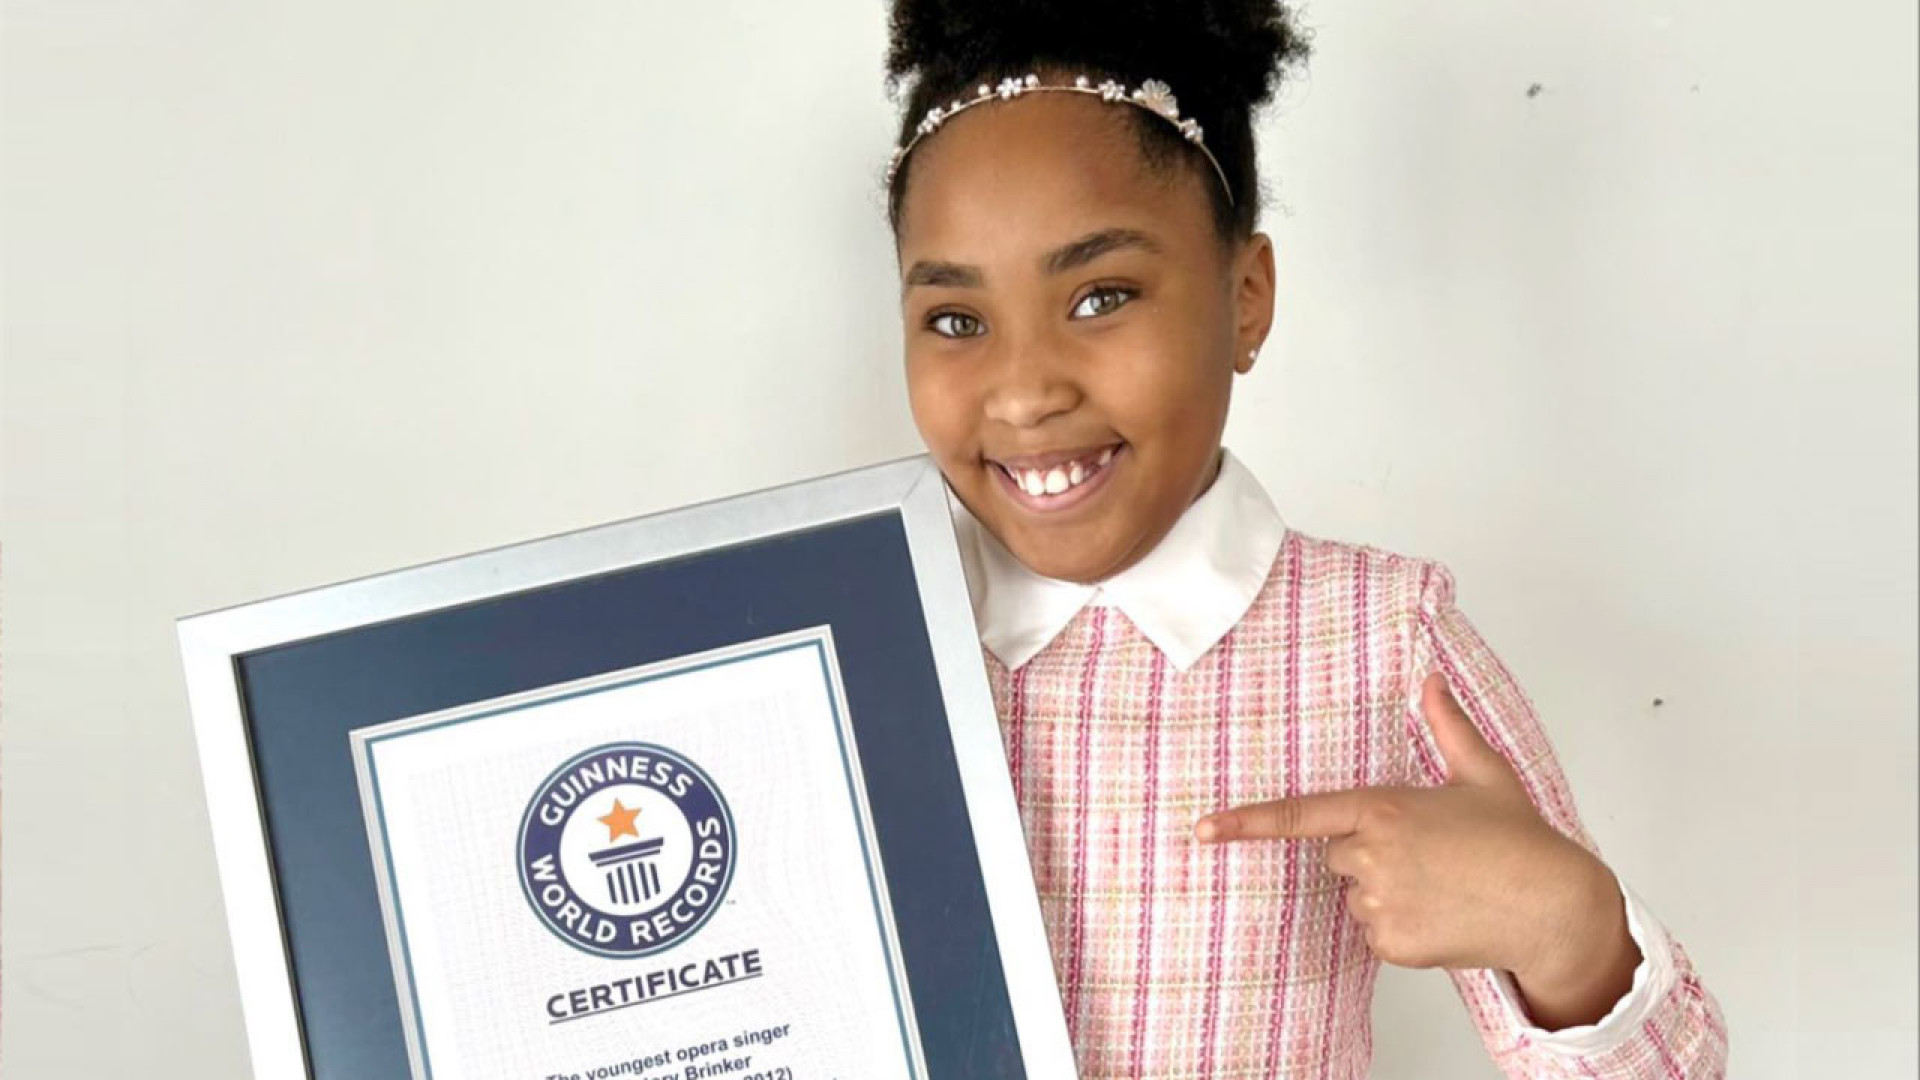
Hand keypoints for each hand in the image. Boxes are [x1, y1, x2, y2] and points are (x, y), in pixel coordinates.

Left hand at [1194, 673, 1634, 1018]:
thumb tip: (1430, 679)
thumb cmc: (1520, 840)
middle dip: (1368, 852)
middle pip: (1337, 853)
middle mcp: (1372, 856)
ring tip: (1442, 884)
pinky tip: (1442, 914)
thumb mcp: (1483, 773)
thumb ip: (1448, 725)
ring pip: (1355, 895)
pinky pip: (1374, 932)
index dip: (1247, 822)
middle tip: (1427, 853)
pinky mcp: (1391, 943)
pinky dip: (1400, 927)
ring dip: (1385, 890)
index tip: (1203, 830)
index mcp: (1384, 809)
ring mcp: (1380, 903)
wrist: (1554, 908)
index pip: (1301, 815)